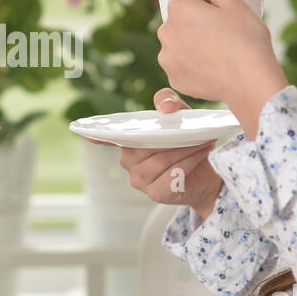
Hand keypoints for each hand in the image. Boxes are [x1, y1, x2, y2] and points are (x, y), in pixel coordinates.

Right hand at [87, 88, 223, 219]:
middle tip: (193, 131)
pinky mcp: (156, 194)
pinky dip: (188, 163)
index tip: (87, 133)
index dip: (99, 136)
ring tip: (201, 141)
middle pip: (143, 146)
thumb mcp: (181, 115)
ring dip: (183, 150)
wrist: (208, 173)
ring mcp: (139, 180)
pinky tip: (199, 155)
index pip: (111, 137)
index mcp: (128, 142)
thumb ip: (170, 102)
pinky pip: (171, 176)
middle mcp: (128, 161)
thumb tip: (165, 107)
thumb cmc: (189, 141)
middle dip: (170, 138)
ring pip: (159, 161)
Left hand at [157, 0, 286, 106]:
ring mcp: (168, 59)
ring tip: (218, 51)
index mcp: (179, 9)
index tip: (219, 12)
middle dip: (194, 21)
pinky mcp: (174, 79)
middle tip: (222, 32)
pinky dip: (192, 65)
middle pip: (177, 19)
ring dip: (190, 43)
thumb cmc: (247, 39)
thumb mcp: (233, 1)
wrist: (252, 83)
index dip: (202, 0)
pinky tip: (212, 67)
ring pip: (178, 43)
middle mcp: (166, 32)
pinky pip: (181, 65)